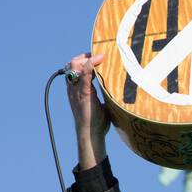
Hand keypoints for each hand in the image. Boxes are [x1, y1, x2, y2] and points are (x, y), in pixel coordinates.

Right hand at [66, 52, 110, 168]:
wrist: (92, 135)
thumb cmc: (97, 123)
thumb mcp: (102, 104)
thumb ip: (105, 95)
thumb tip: (119, 90)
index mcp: (77, 90)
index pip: (75, 69)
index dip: (84, 61)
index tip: (97, 58)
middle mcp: (73, 88)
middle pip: (72, 64)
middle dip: (84, 56)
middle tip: (99, 56)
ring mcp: (76, 90)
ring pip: (74, 65)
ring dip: (88, 58)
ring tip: (100, 57)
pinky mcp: (83, 93)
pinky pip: (84, 73)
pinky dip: (91, 63)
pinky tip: (100, 59)